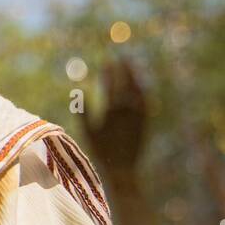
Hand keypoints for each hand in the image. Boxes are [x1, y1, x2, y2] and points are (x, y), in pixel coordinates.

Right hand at [82, 57, 147, 174]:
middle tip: (122, 57)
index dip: (109, 73)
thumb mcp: (88, 132)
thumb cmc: (101, 150)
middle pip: (127, 84)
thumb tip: (78, 92)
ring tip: (132, 66)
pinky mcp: (146, 120)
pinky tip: (139, 84)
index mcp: (112, 112)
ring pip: (139, 91)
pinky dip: (142, 90)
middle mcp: (128, 112)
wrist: (123, 167)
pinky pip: (146, 101)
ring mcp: (138, 116)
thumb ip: (83, 112)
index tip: (106, 62)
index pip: (111, 86)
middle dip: (124, 69)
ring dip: (136, 76)